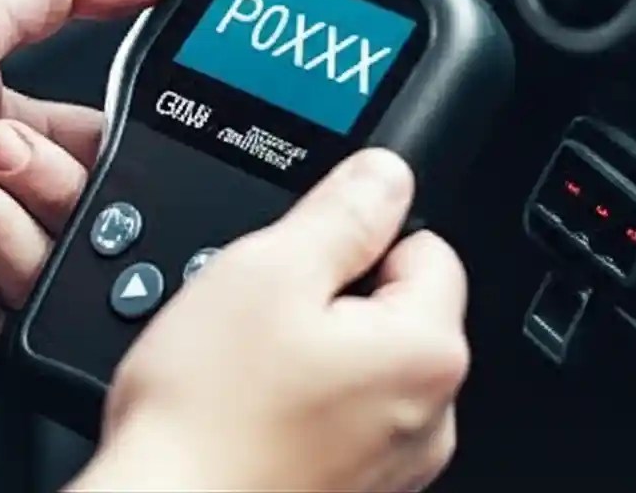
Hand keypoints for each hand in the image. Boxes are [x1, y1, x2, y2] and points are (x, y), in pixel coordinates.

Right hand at [0, 142, 469, 489]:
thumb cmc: (206, 417)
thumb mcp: (267, 272)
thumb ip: (342, 213)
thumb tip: (386, 175)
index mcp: (427, 353)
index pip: (425, 245)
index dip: (356, 238)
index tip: (301, 259)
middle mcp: (429, 417)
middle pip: (394, 310)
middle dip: (331, 298)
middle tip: (260, 317)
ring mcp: (392, 464)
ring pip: (359, 366)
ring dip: (311, 353)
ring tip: (245, 369)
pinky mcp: (351, 490)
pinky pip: (336, 418)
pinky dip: (299, 406)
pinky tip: (248, 411)